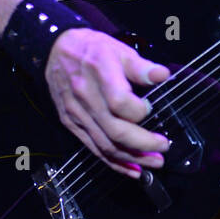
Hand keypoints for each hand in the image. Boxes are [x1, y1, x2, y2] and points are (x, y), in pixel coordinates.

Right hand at [44, 29, 171, 178]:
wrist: (55, 50)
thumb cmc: (92, 49)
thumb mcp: (118, 49)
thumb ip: (141, 66)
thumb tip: (162, 75)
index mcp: (99, 74)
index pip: (120, 102)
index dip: (140, 111)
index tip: (151, 108)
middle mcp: (85, 97)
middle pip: (115, 130)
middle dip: (143, 144)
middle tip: (163, 148)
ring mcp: (76, 114)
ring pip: (105, 145)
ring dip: (132, 159)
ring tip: (154, 163)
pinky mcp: (71, 124)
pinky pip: (93, 148)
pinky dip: (113, 162)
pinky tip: (131, 169)